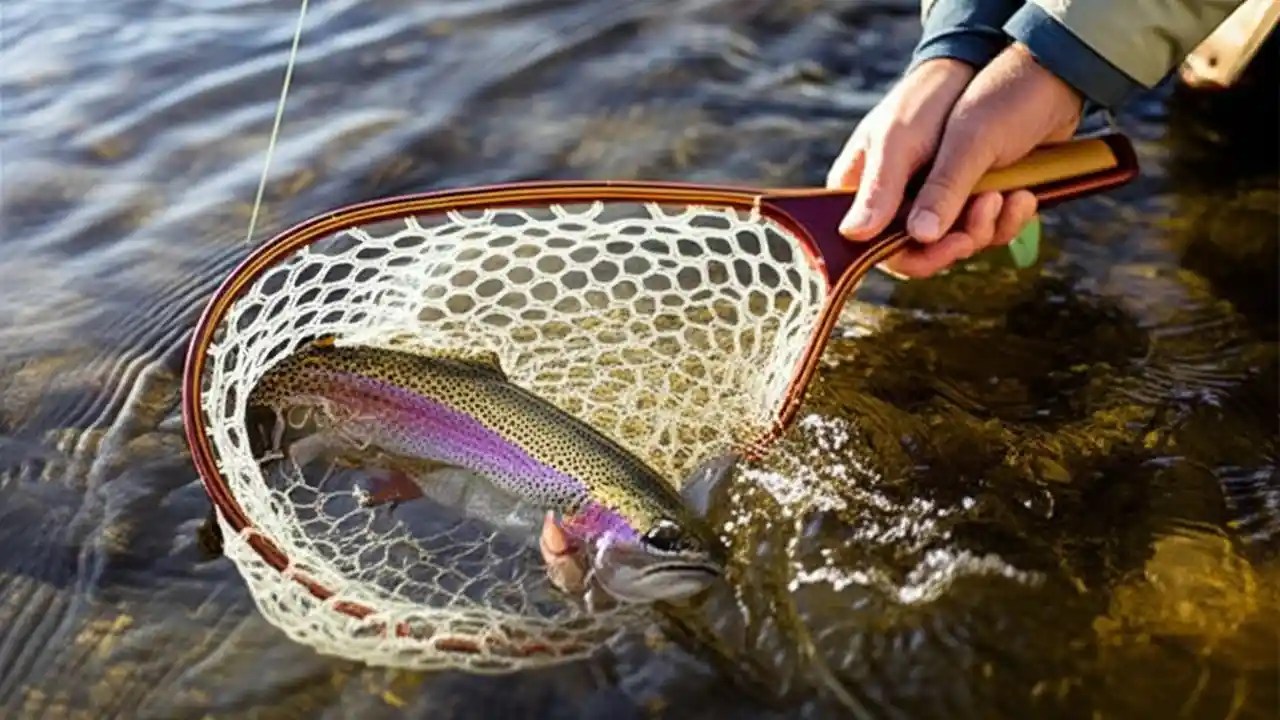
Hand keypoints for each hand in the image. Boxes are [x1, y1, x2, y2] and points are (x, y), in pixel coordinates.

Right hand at [828, 43, 1084, 277]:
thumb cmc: (934, 97)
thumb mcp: (904, 142)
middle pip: (916, 251)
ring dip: (984, 228)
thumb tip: (856, 235)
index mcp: (866, 185)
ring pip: (954, 243)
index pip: (869, 242)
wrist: (1006, 70)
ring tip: (1003, 195)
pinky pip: (985, 231)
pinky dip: (1006, 220)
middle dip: (951, 242)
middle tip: (973, 233)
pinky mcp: (971, 199)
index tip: (936, 244)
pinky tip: (1021, 196)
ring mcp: (937, 200)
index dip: (903, 253)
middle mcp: (898, 198)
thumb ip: (886, 190)